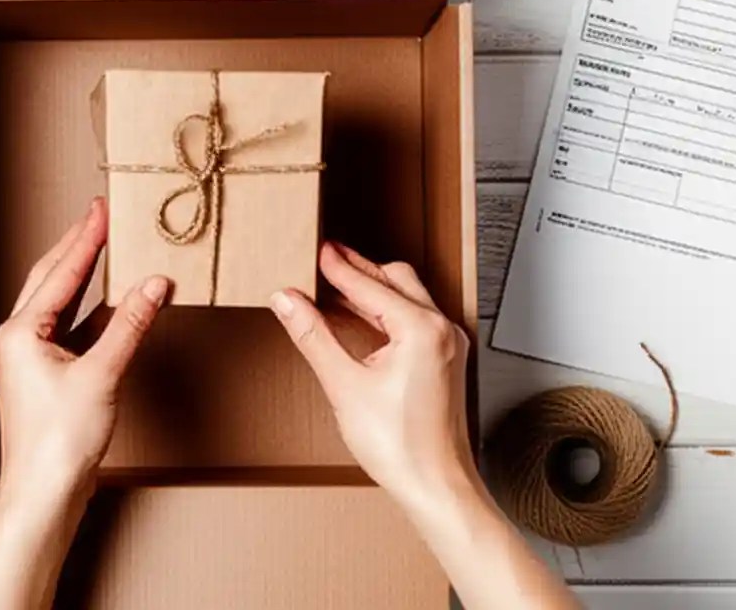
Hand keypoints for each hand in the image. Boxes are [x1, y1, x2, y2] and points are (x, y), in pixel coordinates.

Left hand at [0, 198, 169, 502]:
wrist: (44, 493)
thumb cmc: (59, 442)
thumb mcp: (102, 374)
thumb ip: (130, 324)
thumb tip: (153, 285)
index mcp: (19, 332)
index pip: (61, 272)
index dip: (86, 238)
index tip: (103, 210)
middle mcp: (16, 340)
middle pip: (50, 279)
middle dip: (77, 247)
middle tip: (100, 217)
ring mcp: (26, 359)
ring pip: (55, 303)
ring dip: (80, 276)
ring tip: (102, 247)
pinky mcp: (41, 377)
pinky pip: (64, 328)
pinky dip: (85, 309)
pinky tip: (104, 302)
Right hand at [268, 242, 472, 514]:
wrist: (436, 485)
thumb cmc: (400, 445)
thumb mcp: (344, 386)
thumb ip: (313, 336)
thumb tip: (287, 301)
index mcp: (421, 329)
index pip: (370, 286)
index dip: (338, 268)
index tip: (318, 251)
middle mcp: (442, 330)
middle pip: (396, 280)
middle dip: (359, 269)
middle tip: (328, 258)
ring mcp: (448, 346)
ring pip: (408, 299)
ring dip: (373, 290)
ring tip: (339, 284)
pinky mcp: (446, 361)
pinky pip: (416, 321)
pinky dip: (387, 312)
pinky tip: (363, 318)